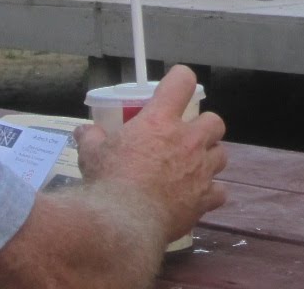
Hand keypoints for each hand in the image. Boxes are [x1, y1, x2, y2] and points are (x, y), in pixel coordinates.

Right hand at [75, 65, 227, 242]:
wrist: (123, 223)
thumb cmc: (108, 181)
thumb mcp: (92, 154)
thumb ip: (91, 138)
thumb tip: (82, 130)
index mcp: (160, 120)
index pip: (182, 82)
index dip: (180, 80)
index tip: (176, 87)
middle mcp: (188, 140)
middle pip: (214, 121)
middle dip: (204, 127)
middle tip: (186, 138)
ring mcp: (201, 169)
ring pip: (221, 154)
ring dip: (209, 159)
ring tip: (192, 169)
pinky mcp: (205, 198)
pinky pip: (219, 192)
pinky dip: (210, 194)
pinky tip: (197, 199)